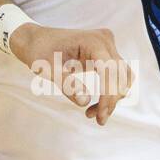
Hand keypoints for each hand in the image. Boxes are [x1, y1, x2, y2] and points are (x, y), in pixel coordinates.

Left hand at [7, 24, 133, 124]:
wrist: (36, 41)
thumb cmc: (39, 52)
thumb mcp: (48, 70)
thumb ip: (66, 84)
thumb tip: (85, 102)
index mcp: (92, 41)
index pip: (110, 70)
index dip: (109, 95)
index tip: (100, 116)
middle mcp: (104, 40)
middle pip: (120, 76)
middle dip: (111, 100)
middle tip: (96, 119)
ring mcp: (108, 46)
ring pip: (123, 78)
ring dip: (112, 98)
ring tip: (92, 113)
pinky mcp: (107, 54)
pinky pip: (117, 76)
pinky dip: (110, 92)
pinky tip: (93, 105)